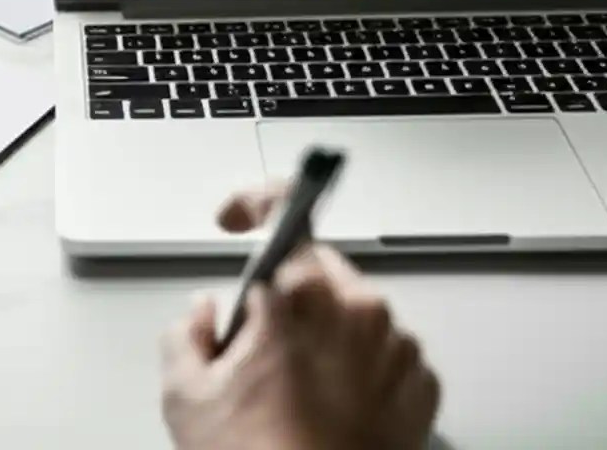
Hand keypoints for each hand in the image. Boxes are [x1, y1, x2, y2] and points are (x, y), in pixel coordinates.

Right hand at [160, 188, 440, 449]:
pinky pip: (385, 356)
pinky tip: (327, 403)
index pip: (281, 209)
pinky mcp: (420, 386)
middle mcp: (358, 309)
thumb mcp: (185, 393)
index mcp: (298, 294)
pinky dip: (358, 369)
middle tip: (256, 343)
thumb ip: (186, 332)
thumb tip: (200, 317)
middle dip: (284, 293)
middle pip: (315, 268)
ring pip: (353, 313)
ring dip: (324, 333)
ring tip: (292, 387)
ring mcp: (396, 348)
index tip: (240, 217)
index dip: (252, 204)